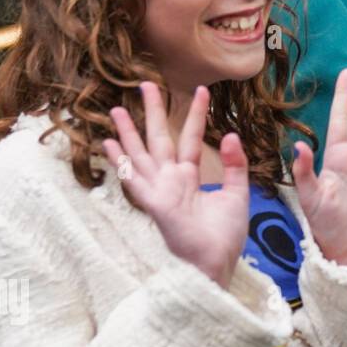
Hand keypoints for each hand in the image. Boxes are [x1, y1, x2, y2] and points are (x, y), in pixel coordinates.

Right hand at [103, 82, 247, 289]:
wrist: (217, 262)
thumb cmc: (225, 235)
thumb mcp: (238, 193)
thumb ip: (236, 165)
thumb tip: (231, 134)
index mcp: (190, 177)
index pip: (191, 138)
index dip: (194, 114)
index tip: (200, 90)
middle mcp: (171, 180)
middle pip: (160, 138)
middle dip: (154, 111)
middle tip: (147, 84)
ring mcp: (160, 190)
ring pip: (141, 153)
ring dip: (129, 131)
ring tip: (119, 108)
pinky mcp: (154, 203)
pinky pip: (135, 179)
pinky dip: (121, 162)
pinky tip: (109, 144)